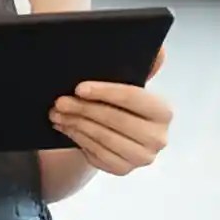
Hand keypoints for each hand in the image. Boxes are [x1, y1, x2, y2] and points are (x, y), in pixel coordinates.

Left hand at [48, 46, 171, 175]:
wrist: (114, 131)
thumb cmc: (122, 102)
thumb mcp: (130, 82)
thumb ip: (145, 65)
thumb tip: (159, 49)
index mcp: (163, 111)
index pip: (133, 98)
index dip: (105, 92)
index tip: (79, 87)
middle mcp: (158, 138)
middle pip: (115, 120)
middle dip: (83, 109)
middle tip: (59, 101)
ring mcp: (141, 157)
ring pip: (102, 137)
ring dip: (75, 123)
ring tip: (56, 112)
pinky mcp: (123, 169)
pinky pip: (96, 153)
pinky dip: (77, 137)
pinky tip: (65, 127)